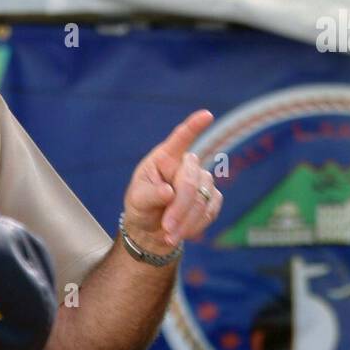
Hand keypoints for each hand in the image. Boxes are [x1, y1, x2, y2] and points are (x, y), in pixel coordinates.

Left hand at [122, 109, 222, 253]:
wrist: (153, 231)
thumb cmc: (141, 208)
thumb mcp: (137, 201)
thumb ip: (150, 196)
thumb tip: (168, 192)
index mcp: (165, 158)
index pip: (180, 139)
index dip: (193, 127)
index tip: (206, 115)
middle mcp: (186, 165)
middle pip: (191, 181)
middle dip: (179, 208)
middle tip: (166, 228)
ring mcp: (202, 180)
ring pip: (201, 199)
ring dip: (186, 221)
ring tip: (169, 235)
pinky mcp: (212, 198)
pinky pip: (210, 210)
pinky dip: (195, 225)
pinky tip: (182, 232)